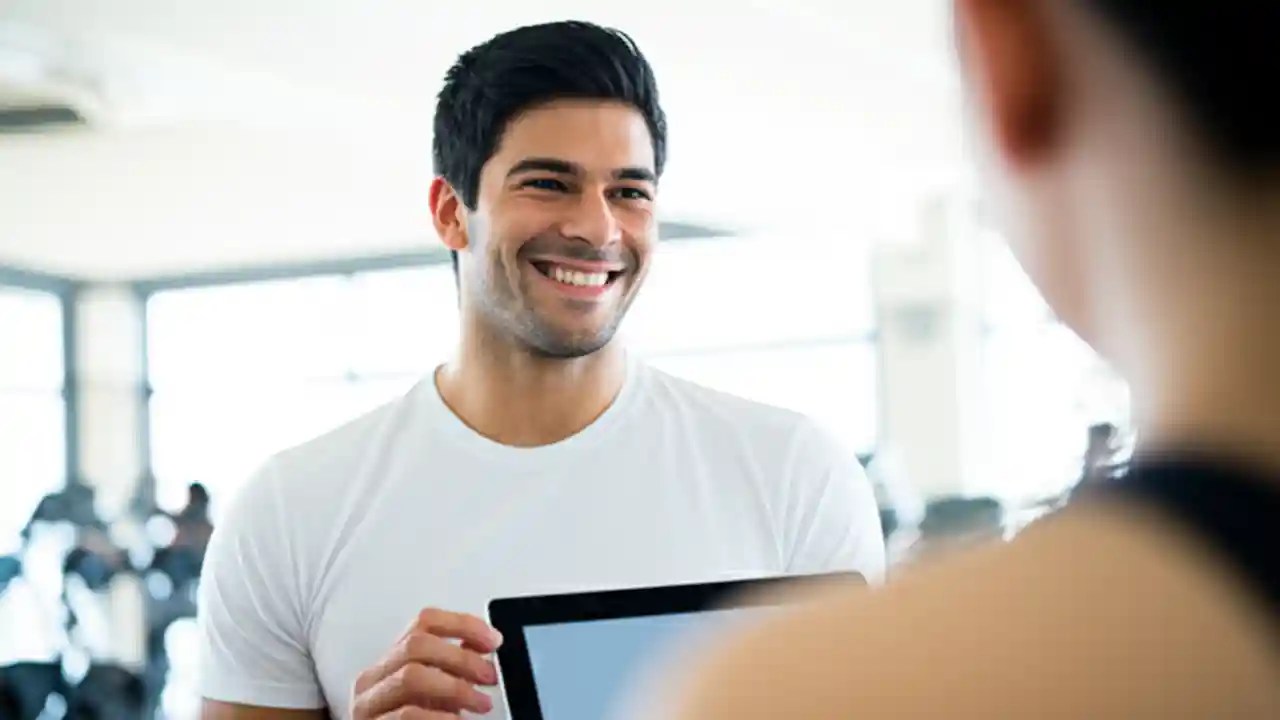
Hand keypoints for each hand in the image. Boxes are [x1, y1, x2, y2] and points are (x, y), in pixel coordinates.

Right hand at [351, 608, 504, 718]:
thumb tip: (484, 645)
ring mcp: (369, 704)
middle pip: (416, 645)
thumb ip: (454, 668)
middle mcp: (373, 678)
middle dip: (461, 658)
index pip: (424, 621)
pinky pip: (407, 714)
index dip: (463, 624)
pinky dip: (439, 716)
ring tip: (480, 703)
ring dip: (455, 687)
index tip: (492, 640)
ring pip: (410, 676)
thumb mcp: (438, 694)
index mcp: (391, 661)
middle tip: (489, 676)